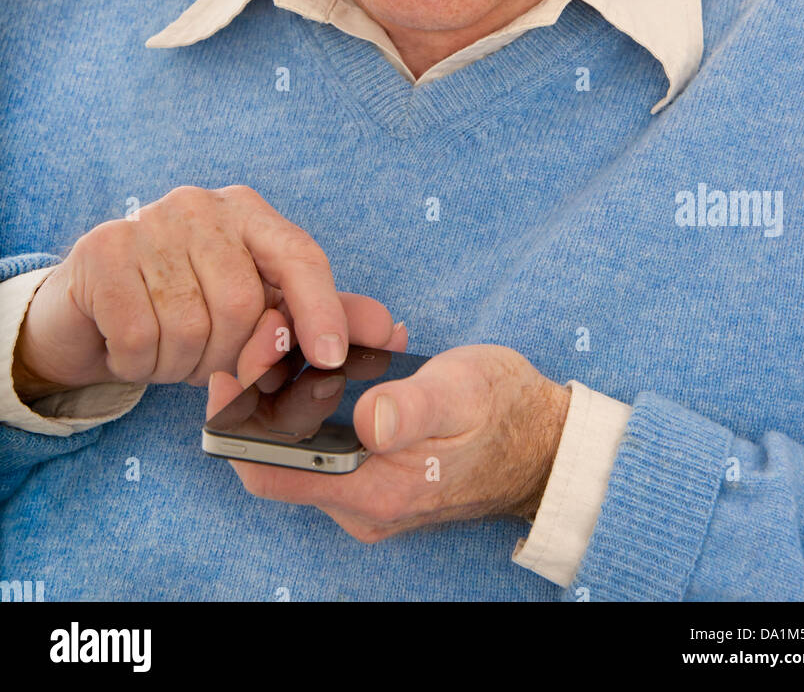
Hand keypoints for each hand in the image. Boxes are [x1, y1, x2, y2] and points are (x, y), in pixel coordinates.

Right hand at [12, 184, 405, 399]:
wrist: (92, 306)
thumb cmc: (186, 304)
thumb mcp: (257, 309)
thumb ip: (320, 315)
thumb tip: (390, 329)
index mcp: (248, 213)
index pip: (299, 255)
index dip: (321, 308)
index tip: (331, 359)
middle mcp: (201, 205)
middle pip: (244, 303)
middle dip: (230, 356)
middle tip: (210, 362)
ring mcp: (149, 221)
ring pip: (190, 326)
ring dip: (181, 365)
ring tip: (170, 352)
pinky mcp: (102, 251)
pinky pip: (139, 336)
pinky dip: (141, 364)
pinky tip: (135, 349)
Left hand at [208, 343, 571, 539]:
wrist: (546, 444)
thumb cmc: (507, 412)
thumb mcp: (463, 393)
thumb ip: (412, 408)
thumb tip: (367, 418)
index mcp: (376, 490)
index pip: (272, 473)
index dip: (236, 426)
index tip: (227, 369)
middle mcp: (360, 504)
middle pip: (277, 456)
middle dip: (264, 390)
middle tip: (273, 330)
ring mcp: (365, 493)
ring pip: (298, 444)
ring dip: (292, 388)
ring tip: (306, 333)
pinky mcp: (374, 476)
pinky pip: (324, 441)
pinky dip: (319, 397)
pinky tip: (336, 356)